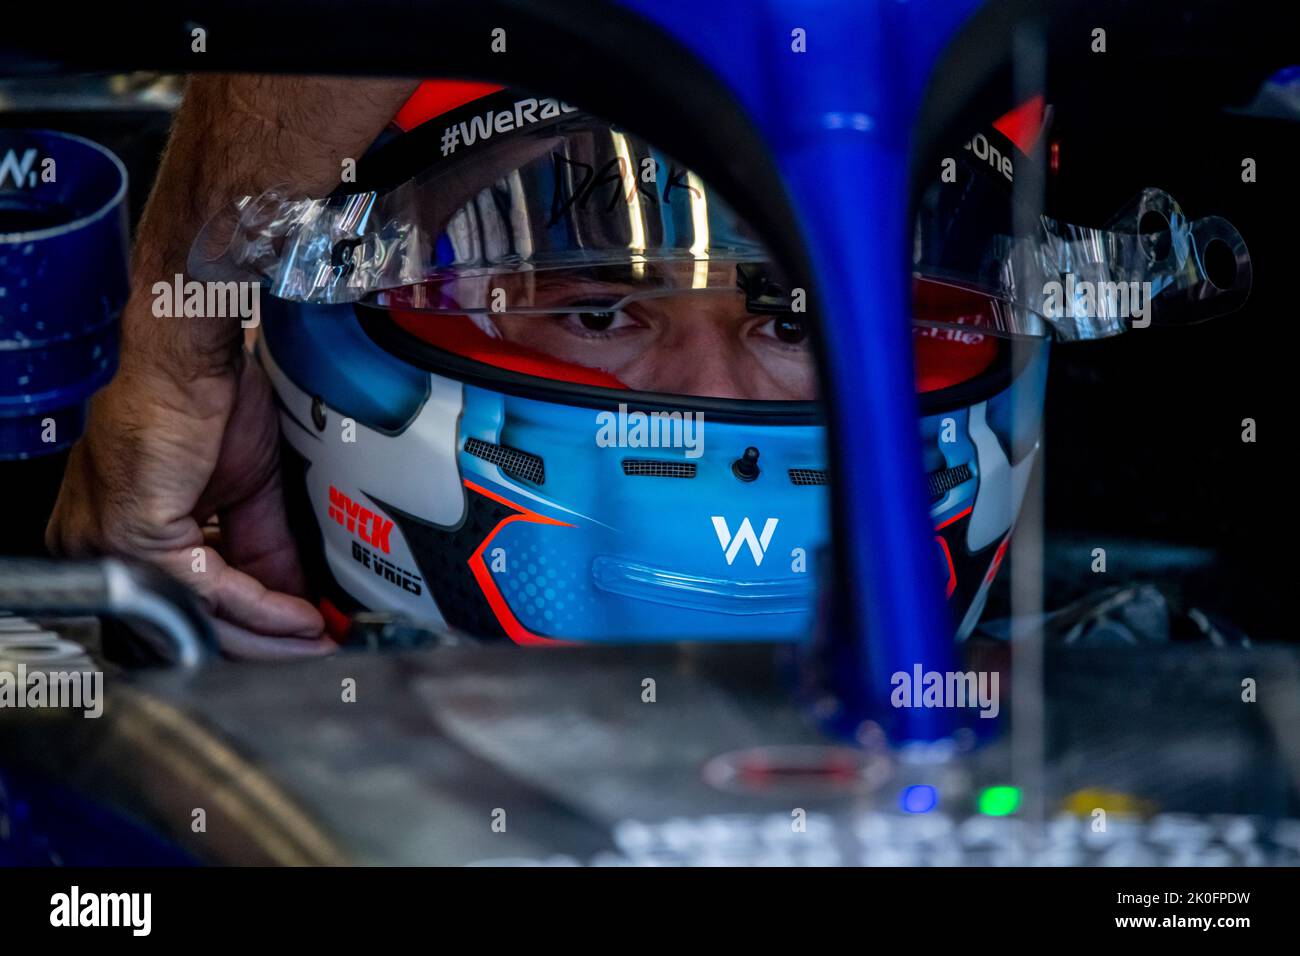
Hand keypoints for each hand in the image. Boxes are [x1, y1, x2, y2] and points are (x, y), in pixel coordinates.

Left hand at [49, 341, 332, 659]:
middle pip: (186, 619)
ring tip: (317, 637)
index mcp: (118, 533)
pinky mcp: (132, 535)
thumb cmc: (207, 399)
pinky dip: (261, 607)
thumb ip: (264, 552)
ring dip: (266, 634)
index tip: (303, 635)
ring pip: (196, 613)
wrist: (191, 357)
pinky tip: (299, 615)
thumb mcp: (248, 490)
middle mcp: (98, 546)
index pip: (184, 601)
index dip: (250, 627)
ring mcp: (108, 543)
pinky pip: (206, 589)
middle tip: (315, 649)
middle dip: (259, 643)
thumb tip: (297, 603)